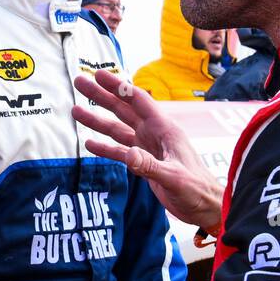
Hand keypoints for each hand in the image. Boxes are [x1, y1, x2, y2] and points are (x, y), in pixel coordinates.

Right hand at [72, 70, 223, 231]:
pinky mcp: (143, 163)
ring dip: (97, 121)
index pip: (137, 101)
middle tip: (79, 82)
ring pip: (118, 129)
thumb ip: (151, 166)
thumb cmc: (196, 189)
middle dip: (101, 96)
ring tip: (75, 111)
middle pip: (123, 110)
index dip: (117, 86)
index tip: (98, 74)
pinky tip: (89, 143)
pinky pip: (119, 151)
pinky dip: (104, 147)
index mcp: (164, 129)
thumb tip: (128, 155)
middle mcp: (153, 134)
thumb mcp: (175, 178)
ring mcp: (147, 147)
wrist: (204, 206)